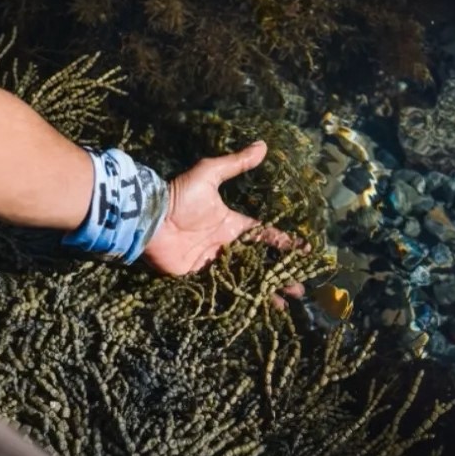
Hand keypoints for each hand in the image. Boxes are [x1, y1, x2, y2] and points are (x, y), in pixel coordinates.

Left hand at [142, 141, 305, 306]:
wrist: (149, 219)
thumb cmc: (178, 196)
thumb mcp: (208, 174)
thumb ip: (235, 164)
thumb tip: (262, 145)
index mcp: (232, 223)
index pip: (265, 235)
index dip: (285, 243)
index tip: (305, 252)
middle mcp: (226, 244)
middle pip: (260, 263)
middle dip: (280, 276)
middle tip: (300, 290)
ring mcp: (213, 262)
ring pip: (245, 280)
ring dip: (265, 292)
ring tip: (284, 306)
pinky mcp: (199, 276)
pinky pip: (224, 288)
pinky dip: (240, 298)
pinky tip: (256, 310)